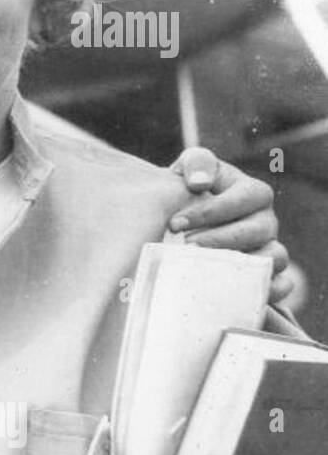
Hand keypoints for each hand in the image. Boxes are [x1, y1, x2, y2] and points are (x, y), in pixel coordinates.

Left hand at [167, 147, 291, 302]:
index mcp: (253, 193)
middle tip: (186, 246)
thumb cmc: (189, 191)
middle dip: (219, 240)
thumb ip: (197, 163)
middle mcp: (266, 221)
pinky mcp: (266, 274)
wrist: (183, 223)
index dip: (211, 211)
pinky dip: (266, 290)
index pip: (245, 198)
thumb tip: (199, 182)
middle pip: (258, 231)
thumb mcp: (191, 168)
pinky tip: (232, 291)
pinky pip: (280, 284)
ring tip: (203, 268)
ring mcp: (270, 248)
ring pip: (274, 258)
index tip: (174, 223)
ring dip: (240, 266)